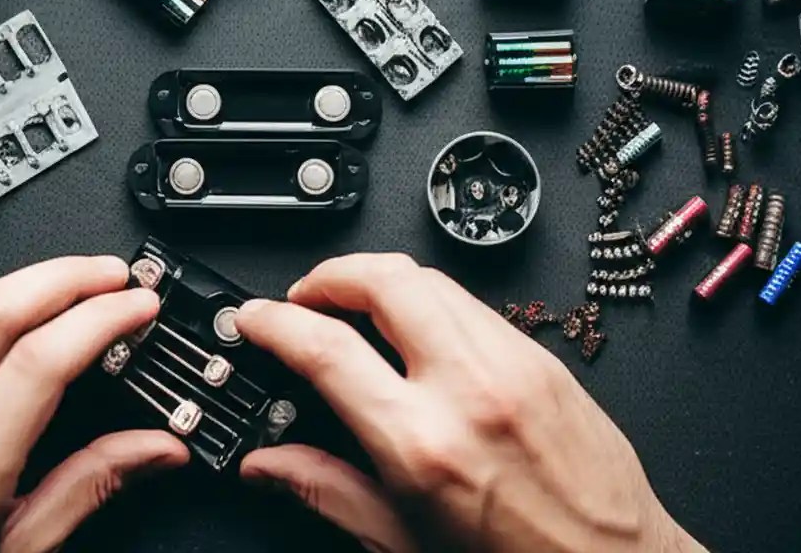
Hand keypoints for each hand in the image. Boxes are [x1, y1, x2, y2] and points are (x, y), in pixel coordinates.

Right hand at [236, 253, 705, 552]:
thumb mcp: (404, 542)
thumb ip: (328, 490)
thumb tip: (268, 465)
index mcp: (423, 445)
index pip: (327, 349)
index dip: (275, 322)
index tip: (255, 319)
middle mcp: (470, 390)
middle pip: (384, 280)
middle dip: (329, 274)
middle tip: (304, 297)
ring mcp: (514, 366)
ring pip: (431, 279)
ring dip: (379, 279)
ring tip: (355, 306)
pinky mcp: (544, 360)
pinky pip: (473, 303)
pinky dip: (430, 300)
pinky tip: (416, 330)